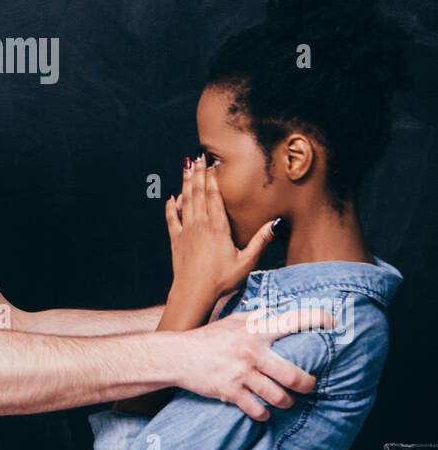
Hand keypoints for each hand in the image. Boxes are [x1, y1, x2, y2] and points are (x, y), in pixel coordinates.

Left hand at [164, 155, 279, 311]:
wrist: (193, 293)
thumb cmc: (221, 280)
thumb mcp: (247, 262)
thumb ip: (261, 241)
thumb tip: (277, 223)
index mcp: (218, 227)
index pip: (215, 197)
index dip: (213, 178)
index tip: (212, 163)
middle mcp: (200, 225)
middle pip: (199, 193)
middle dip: (199, 174)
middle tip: (198, 156)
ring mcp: (186, 231)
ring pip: (185, 201)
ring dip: (186, 183)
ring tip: (186, 167)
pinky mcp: (176, 241)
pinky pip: (172, 219)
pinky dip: (171, 206)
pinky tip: (171, 198)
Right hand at [173, 302, 331, 419]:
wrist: (179, 355)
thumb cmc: (210, 337)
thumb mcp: (234, 320)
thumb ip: (258, 317)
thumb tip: (280, 311)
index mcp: (255, 329)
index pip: (293, 320)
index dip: (317, 319)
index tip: (333, 322)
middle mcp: (252, 351)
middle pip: (293, 375)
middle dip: (308, 384)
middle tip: (311, 385)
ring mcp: (242, 374)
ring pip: (279, 397)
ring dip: (287, 402)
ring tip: (287, 401)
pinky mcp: (231, 392)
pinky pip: (258, 410)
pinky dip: (264, 413)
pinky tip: (264, 410)